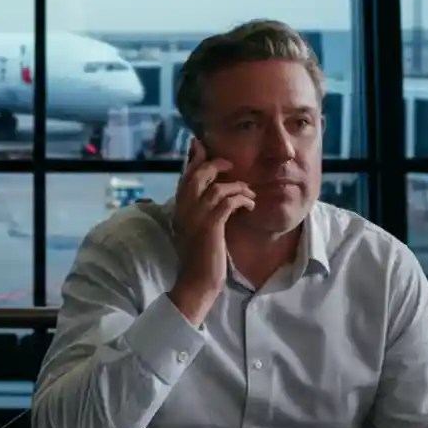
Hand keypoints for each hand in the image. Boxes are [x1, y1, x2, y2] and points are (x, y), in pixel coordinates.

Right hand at [168, 138, 253, 324]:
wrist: (196, 282)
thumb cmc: (199, 258)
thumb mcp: (195, 229)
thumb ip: (199, 210)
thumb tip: (211, 194)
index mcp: (178, 208)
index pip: (185, 175)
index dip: (194, 158)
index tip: (200, 145)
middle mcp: (184, 209)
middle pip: (198, 174)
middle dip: (216, 164)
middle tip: (231, 165)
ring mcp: (196, 217)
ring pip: (217, 187)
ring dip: (237, 187)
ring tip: (248, 194)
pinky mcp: (210, 226)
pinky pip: (228, 202)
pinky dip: (242, 200)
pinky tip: (250, 206)